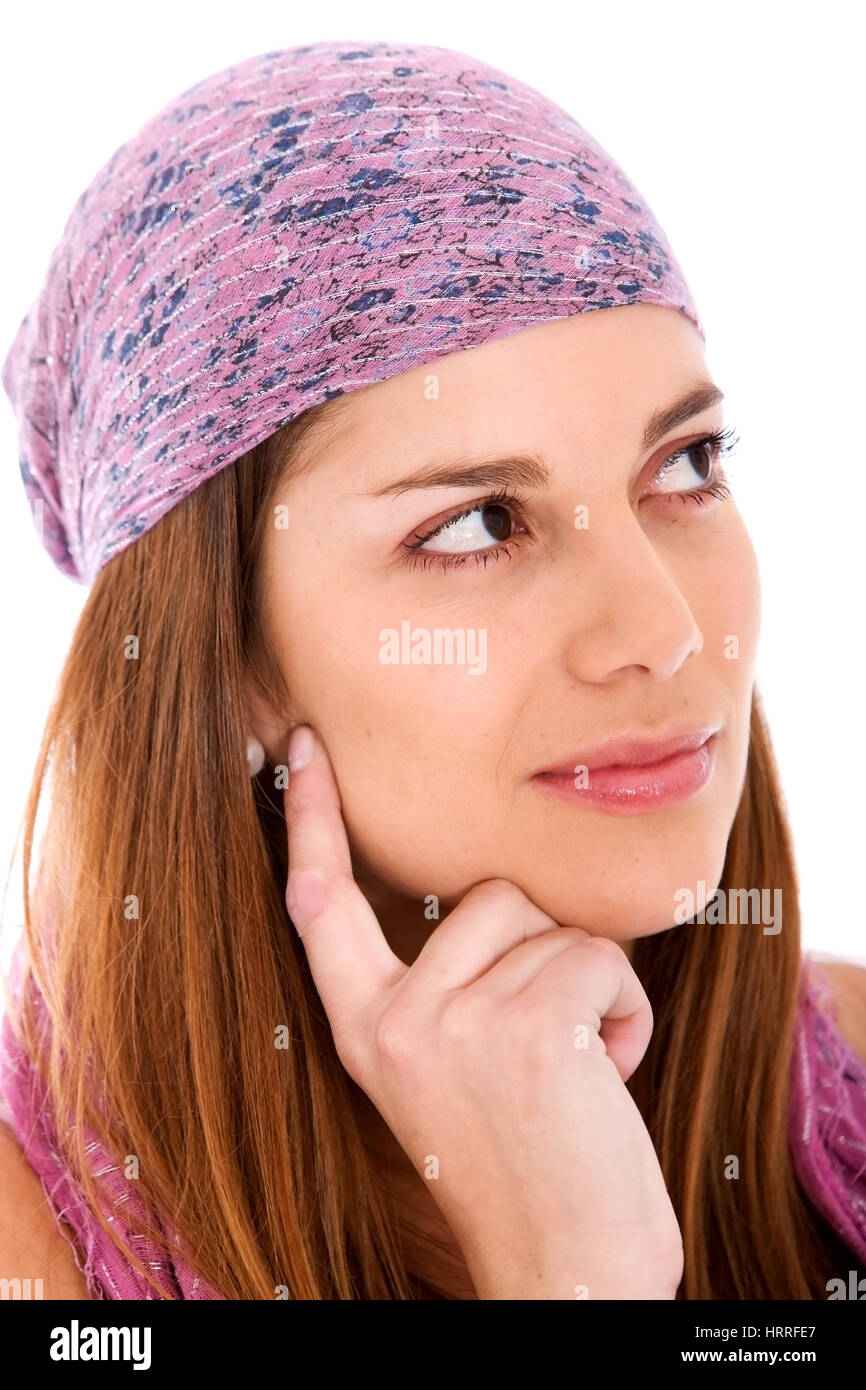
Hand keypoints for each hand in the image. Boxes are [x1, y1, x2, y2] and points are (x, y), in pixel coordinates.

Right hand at [283, 724, 682, 1299]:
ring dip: (590, 988)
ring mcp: (453, 1021)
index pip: (324, 903)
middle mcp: (395, 1019)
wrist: (566, 1269)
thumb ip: (448, 987)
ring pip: (551, 926)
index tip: (305, 750)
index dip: (314, 820)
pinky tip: (606, 1081)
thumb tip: (495, 898)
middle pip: (488, 898)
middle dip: (544, 950)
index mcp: (367, 1030)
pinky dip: (626, 1013)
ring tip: (576, 1071)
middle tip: (553, 1047)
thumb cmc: (527, 1169)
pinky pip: (600, 959)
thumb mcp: (455, 1069)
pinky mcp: (525, 1026)